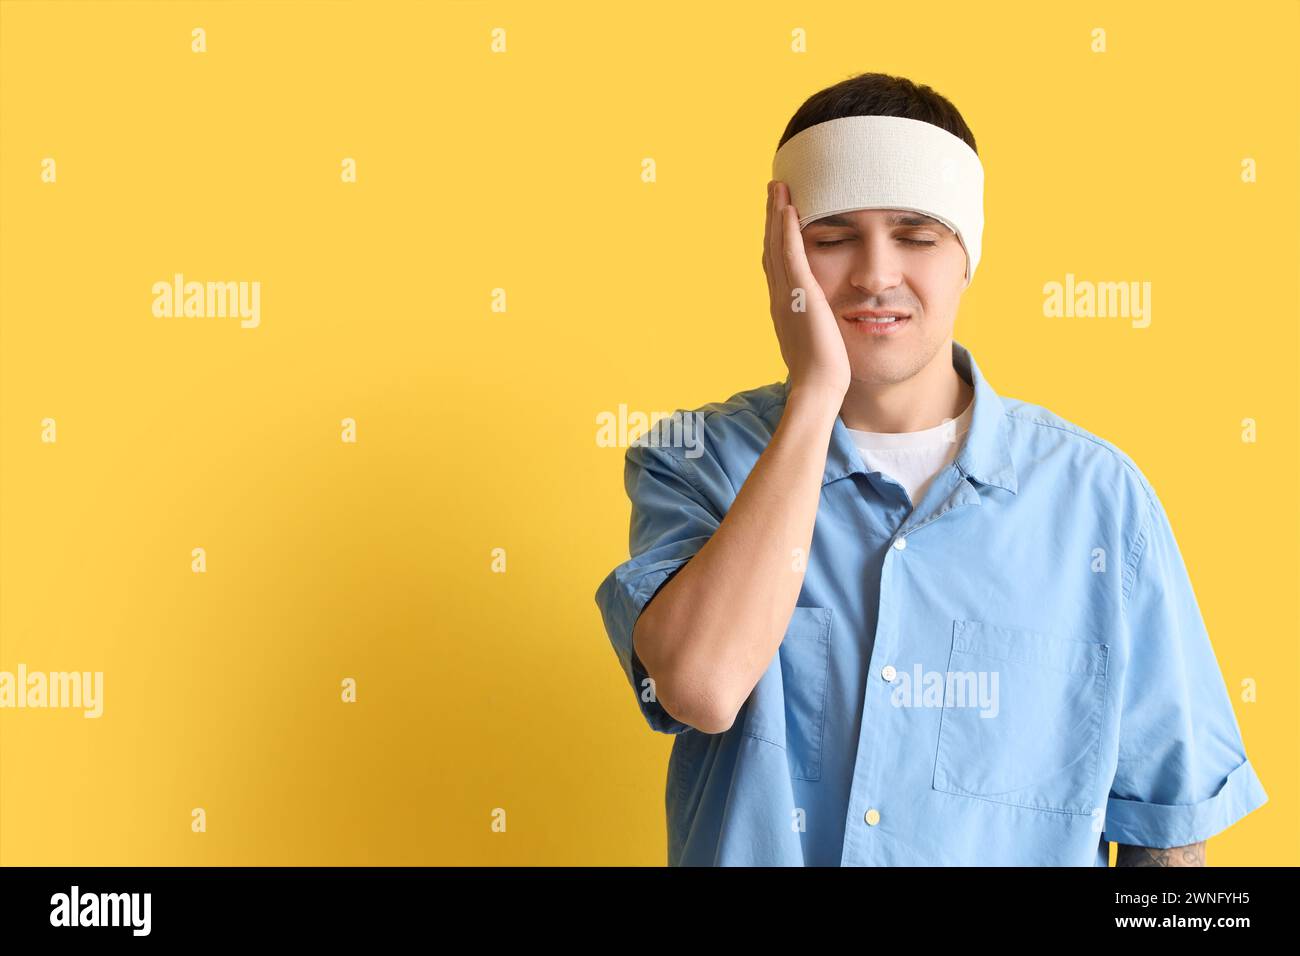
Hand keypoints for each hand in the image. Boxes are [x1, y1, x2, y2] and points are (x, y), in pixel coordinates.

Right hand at [762, 180, 849, 401]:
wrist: (818, 387)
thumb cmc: (824, 373)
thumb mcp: (817, 342)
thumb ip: (815, 326)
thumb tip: (822, 323)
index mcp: (783, 307)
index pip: (776, 264)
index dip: (775, 237)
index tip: (777, 215)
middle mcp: (779, 297)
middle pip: (771, 249)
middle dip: (771, 218)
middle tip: (773, 190)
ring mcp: (787, 295)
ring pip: (777, 245)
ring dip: (776, 214)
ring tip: (778, 187)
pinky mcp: (801, 294)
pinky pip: (791, 254)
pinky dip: (787, 230)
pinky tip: (789, 208)